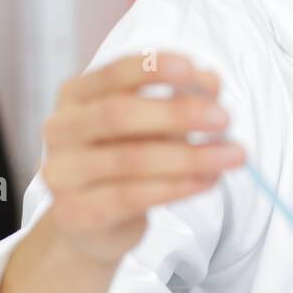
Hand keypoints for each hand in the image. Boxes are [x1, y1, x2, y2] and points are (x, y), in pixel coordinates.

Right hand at [39, 51, 245, 267]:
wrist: (91, 223)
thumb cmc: (126, 160)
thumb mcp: (153, 125)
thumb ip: (179, 100)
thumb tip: (210, 81)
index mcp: (76, 96)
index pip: (112, 74)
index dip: (151, 68)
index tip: (192, 68)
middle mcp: (61, 130)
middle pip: (118, 114)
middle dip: (176, 113)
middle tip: (223, 118)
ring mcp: (63, 173)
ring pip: (131, 159)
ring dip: (189, 156)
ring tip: (232, 155)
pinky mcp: (76, 213)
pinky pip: (132, 197)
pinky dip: (176, 187)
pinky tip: (208, 180)